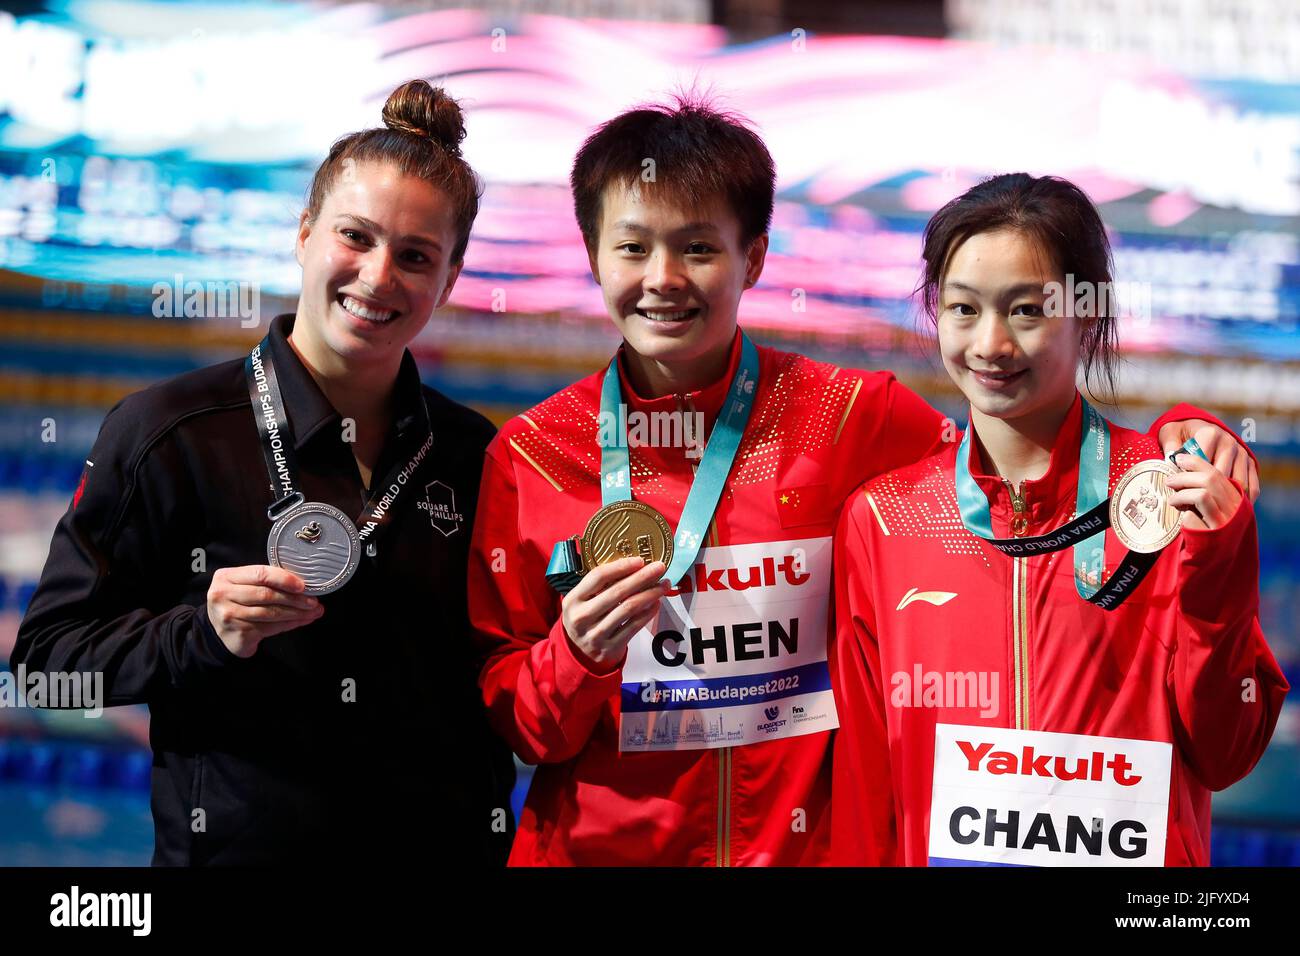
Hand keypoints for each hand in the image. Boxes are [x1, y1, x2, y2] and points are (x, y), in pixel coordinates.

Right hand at [205, 565, 322, 657]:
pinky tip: (300, 621)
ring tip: (312, 612)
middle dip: (295, 599)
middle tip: (313, 601)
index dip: (284, 579)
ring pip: (270, 613)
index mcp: (226, 577)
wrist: (218, 632)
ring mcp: (229, 615)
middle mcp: (223, 595)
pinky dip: (289, 624)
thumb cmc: (237, 604)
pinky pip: (270, 628)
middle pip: (267, 595)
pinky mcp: (237, 633)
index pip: (260, 574)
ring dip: (296, 613)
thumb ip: (265, 582)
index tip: (303, 585)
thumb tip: (302, 585)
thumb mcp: (243, 586)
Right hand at [561, 557, 668, 673]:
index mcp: (573, 600)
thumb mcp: (582, 600)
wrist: (580, 652)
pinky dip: (648, 613)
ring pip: (628, 609)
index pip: (598, 577)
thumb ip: (599, 585)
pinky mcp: (610, 647)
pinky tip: (656, 603)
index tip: (640, 560)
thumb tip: (634, 566)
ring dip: (649, 594)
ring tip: (663, 585)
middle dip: (642, 577)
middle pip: (617, 592)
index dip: (620, 566)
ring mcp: (595, 634)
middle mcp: (581, 617)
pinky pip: (634, 626)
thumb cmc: (586, 617)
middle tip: (659, 568)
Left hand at [1157, 418, 1258, 502]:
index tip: (1176, 488)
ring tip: (1205, 508)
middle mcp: (1229, 442)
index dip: (1189, 478)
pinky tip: (1226, 509)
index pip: (1202, 462)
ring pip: (1238, 483)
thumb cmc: (1182, 432)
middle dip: (1205, 491)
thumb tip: (1171, 461)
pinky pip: (1252, 486)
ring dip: (1224, 499)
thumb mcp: (1170, 433)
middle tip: (1189, 503)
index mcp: (1211, 434)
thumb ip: (1170, 445)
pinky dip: (1241, 501)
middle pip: (1221, 476)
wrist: (1201, 426)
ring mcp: (1242, 453)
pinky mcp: (1251, 463)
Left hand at [1165, 453, 1243, 530]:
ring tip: (1172, 500)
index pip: (1217, 472)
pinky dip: (1184, 510)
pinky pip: (1195, 514)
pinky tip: (1180, 515)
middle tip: (1169, 481)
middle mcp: (1236, 508)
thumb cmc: (1207, 531)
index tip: (1178, 459)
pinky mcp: (1215, 534)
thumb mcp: (1210, 508)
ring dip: (1182, 493)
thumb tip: (1181, 467)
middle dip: (1184, 476)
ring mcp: (1227, 521)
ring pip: (1202, 493)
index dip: (1196, 462)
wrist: (1213, 563)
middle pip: (1210, 479)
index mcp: (1237, 498)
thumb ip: (1203, 490)